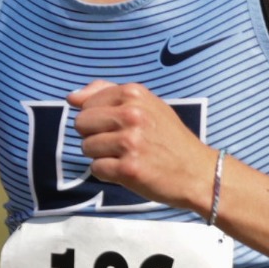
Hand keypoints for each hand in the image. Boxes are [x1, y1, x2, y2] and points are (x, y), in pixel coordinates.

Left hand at [69, 82, 212, 210]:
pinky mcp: (128, 169)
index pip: (86, 104)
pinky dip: (107, 174)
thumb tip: (71, 97)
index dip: (97, 119)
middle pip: (81, 125)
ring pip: (86, 148)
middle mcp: (131, 114)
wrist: (197, 172)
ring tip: (126, 157)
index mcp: (134, 93)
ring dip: (101, 156)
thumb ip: (107, 94)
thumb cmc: (169, 138)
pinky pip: (96, 169)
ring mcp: (130, 142)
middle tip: (120, 144)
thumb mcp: (146, 104)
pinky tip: (127, 171)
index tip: (119, 126)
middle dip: (95, 136)